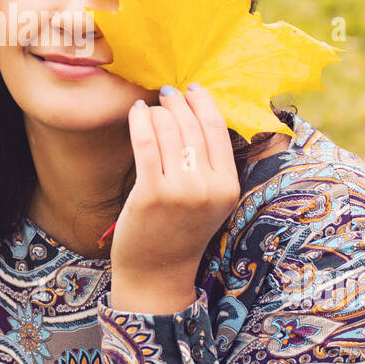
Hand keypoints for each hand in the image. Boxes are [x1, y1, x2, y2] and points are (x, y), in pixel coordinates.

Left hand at [108, 82, 241, 310]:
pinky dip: (140, 122)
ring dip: (158, 112)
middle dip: (178, 103)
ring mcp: (180, 191)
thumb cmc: (179, 232)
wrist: (157, 274)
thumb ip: (209, 166)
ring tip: (151, 107)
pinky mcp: (151, 193)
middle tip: (167, 92)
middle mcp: (208, 188)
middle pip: (193, 127)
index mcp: (228, 187)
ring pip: (169, 131)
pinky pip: (145, 144)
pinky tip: (136, 113)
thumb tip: (195, 114)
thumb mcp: (209, 201)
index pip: (218, 130)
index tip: (192, 89)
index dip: (204, 104)